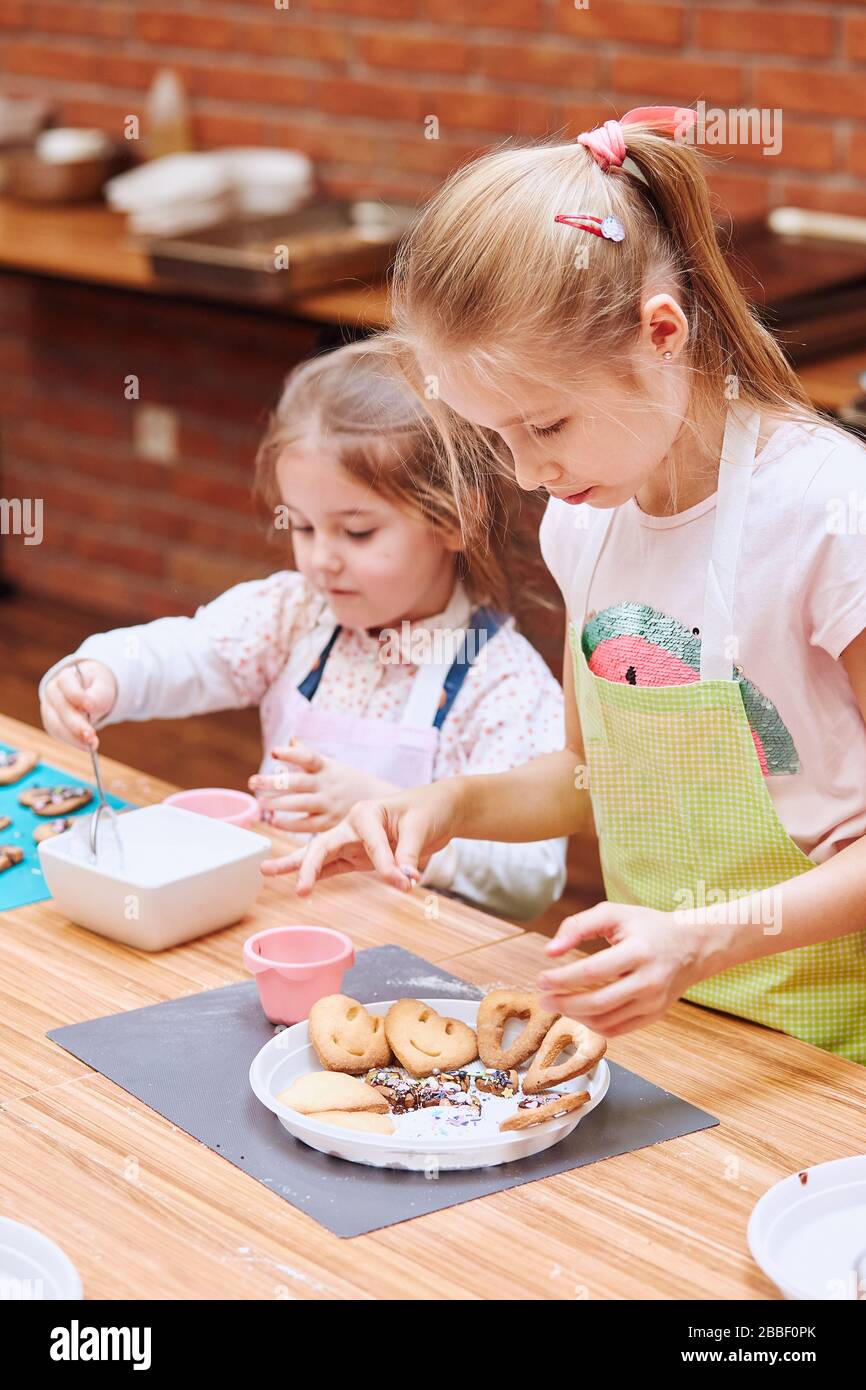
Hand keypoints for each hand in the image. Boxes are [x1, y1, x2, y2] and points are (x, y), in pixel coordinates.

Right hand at [41, 660, 116, 749]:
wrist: (90, 692)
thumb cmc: (96, 687)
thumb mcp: (103, 686)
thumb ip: (98, 695)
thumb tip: (90, 707)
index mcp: (65, 677)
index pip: (65, 683)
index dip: (77, 695)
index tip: (91, 707)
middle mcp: (52, 692)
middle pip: (61, 709)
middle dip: (77, 725)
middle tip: (91, 737)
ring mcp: (48, 708)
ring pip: (56, 725)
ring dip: (73, 738)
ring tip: (92, 745)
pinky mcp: (51, 723)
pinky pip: (58, 734)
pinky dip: (72, 742)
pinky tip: (85, 746)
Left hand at [249, 740, 397, 833]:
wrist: (378, 804)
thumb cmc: (348, 782)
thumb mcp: (332, 766)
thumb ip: (309, 755)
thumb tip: (291, 740)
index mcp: (327, 767)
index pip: (308, 757)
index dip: (291, 754)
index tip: (274, 751)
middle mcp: (327, 784)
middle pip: (298, 781)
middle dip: (273, 781)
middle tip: (252, 781)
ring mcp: (328, 804)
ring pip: (300, 803)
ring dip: (278, 804)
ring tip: (260, 802)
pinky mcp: (330, 823)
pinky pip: (307, 825)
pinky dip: (290, 824)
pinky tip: (274, 821)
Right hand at [260, 776, 463, 893]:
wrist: (437, 811)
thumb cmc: (427, 811)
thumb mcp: (421, 827)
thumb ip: (408, 853)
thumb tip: (405, 879)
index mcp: (367, 812)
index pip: (369, 843)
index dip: (386, 865)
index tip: (406, 882)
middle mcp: (354, 826)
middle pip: (324, 846)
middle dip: (310, 867)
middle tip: (300, 888)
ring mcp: (352, 842)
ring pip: (319, 856)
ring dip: (296, 867)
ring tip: (265, 871)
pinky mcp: (357, 857)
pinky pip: (333, 868)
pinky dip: (316, 876)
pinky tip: (298, 884)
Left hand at [535, 901, 708, 1037]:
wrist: (692, 946)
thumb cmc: (648, 927)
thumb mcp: (614, 914)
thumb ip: (578, 926)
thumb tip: (549, 951)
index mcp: (640, 951)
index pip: (593, 971)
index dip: (562, 978)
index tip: (541, 979)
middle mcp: (650, 981)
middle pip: (598, 1002)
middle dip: (563, 1003)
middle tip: (543, 997)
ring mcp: (654, 1003)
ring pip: (605, 1021)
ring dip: (574, 1016)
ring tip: (557, 1004)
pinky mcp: (654, 1016)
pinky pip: (617, 1030)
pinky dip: (592, 1025)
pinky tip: (578, 1012)